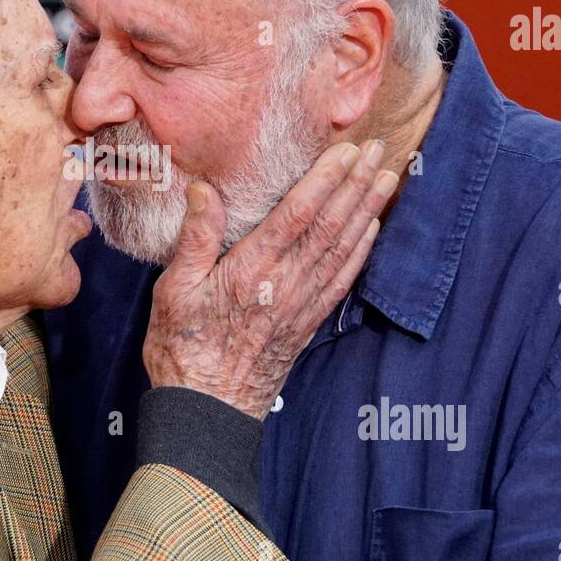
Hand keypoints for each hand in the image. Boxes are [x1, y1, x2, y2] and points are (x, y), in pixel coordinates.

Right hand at [142, 140, 395, 418]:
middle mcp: (285, 284)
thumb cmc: (182, 349)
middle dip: (356, 184)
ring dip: (367, 209)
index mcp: (251, 271)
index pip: (298, 215)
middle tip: (377, 149)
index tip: (346, 151)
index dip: (325, 180)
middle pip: (330, 225)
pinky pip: (342, 279)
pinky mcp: (307, 321)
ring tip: (387, 177)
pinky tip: (372, 229)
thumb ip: (195, 239)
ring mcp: (301, 304)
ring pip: (343, 248)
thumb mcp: (173, 291)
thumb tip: (203, 190)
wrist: (208, 411)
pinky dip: (361, 250)